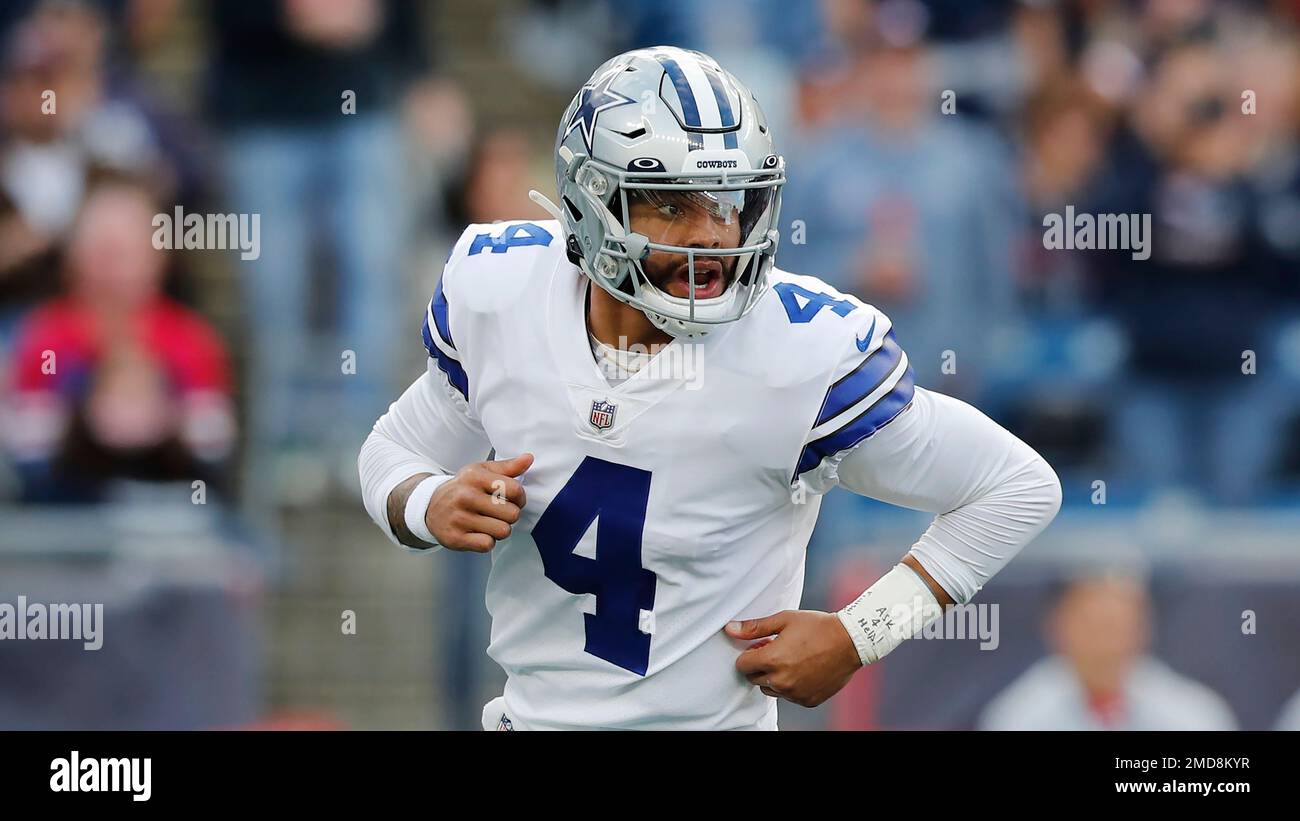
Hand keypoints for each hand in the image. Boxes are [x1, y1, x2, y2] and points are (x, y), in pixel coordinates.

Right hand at [426, 453, 532, 551]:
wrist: (430, 507)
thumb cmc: (464, 488)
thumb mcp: (482, 472)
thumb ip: (508, 467)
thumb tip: (529, 458)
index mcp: (474, 476)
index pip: (515, 490)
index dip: (520, 498)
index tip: (512, 499)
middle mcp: (465, 495)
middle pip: (512, 514)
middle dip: (510, 515)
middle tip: (499, 513)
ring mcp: (458, 517)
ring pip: (502, 531)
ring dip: (500, 529)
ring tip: (489, 523)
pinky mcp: (454, 538)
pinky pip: (487, 544)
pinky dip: (487, 541)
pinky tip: (478, 533)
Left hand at [725, 610, 861, 707]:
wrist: (851, 641)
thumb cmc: (817, 627)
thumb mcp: (784, 620)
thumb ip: (754, 628)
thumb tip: (730, 629)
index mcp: (773, 660)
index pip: (742, 665)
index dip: (749, 654)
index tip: (761, 646)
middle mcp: (782, 681)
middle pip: (754, 679)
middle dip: (760, 666)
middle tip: (778, 650)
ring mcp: (795, 694)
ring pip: (770, 689)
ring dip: (774, 677)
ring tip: (792, 659)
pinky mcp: (808, 701)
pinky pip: (789, 696)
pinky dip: (792, 686)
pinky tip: (804, 669)